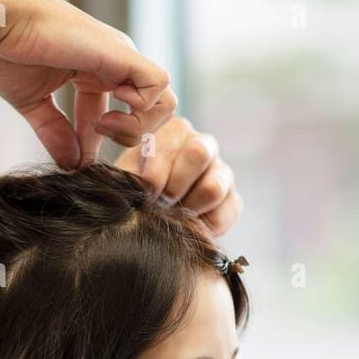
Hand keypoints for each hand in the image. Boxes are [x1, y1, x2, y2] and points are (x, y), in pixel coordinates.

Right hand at [0, 0, 177, 168]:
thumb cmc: (8, 52)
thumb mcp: (33, 103)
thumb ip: (54, 132)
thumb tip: (71, 164)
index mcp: (93, 72)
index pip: (118, 117)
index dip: (100, 143)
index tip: (77, 157)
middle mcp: (114, 65)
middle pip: (151, 112)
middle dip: (131, 137)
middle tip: (99, 137)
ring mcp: (121, 58)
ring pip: (164, 101)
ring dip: (138, 126)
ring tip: (104, 124)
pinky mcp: (122, 53)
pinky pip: (159, 83)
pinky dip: (140, 105)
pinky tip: (110, 106)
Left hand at [114, 117, 242, 239]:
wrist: (150, 220)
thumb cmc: (135, 191)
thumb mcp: (125, 178)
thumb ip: (129, 175)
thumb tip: (140, 183)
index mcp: (173, 131)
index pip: (172, 139)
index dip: (158, 168)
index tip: (147, 189)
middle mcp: (202, 144)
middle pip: (199, 154)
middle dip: (174, 185)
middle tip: (160, 203)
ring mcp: (221, 172)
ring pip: (214, 187)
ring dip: (189, 208)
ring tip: (173, 218)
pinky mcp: (232, 199)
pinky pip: (228, 210)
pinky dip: (207, 225)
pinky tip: (190, 227)